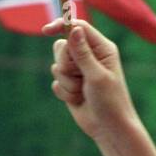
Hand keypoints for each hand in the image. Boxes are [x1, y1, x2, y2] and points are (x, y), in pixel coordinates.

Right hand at [44, 18, 140, 141]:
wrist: (109, 129)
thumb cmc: (110, 102)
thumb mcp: (96, 75)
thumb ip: (83, 53)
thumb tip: (74, 29)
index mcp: (102, 49)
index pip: (79, 27)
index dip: (61, 26)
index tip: (46, 31)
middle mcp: (89, 56)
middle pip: (62, 46)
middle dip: (65, 63)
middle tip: (79, 76)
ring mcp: (79, 71)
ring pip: (56, 66)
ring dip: (67, 82)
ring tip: (82, 92)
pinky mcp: (70, 85)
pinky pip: (55, 82)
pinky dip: (64, 92)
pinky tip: (78, 100)